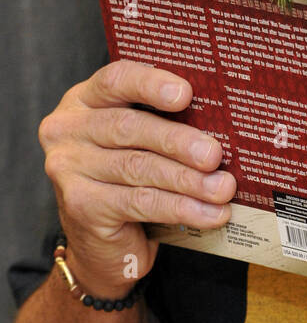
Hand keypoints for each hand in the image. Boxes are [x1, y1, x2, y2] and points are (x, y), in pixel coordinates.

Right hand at [39, 60, 235, 295]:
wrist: (101, 242)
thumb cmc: (128, 180)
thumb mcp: (140, 143)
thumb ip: (165, 124)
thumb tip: (222, 128)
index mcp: (85, 100)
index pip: (116, 80)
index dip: (151, 83)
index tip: (186, 94)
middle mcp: (68, 129)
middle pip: (129, 127)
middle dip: (178, 141)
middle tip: (215, 154)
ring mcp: (68, 168)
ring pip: (138, 167)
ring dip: (188, 179)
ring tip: (222, 188)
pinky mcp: (80, 205)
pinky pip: (140, 202)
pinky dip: (181, 208)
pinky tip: (210, 214)